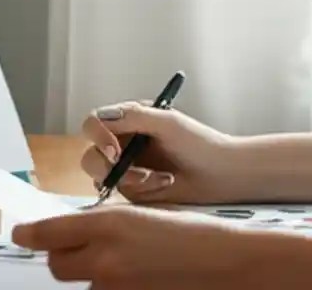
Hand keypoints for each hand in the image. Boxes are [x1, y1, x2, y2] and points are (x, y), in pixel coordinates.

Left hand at [11, 205, 271, 288]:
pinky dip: (112, 285)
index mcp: (109, 224)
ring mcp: (112, 286)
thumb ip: (105, 222)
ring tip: (129, 262)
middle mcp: (104, 258)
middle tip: (83, 247)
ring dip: (93, 273)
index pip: (50, 231)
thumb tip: (73, 228)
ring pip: (82, 282)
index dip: (30, 232)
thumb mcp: (144, 215)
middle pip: (57, 263)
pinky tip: (138, 276)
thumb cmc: (193, 234)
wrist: (224, 263)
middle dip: (63, 255)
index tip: (21, 233)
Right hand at [81, 100, 240, 203]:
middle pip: (91, 155)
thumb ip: (136, 116)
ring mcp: (124, 168)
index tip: (114, 150)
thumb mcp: (169, 123)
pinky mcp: (130, 190)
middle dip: (112, 168)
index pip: (94, 123)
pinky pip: (117, 194)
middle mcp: (121, 142)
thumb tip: (102, 116)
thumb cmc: (199, 143)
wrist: (220, 174)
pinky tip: (163, 185)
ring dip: (129, 180)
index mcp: (129, 120)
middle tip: (140, 175)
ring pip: (100, 178)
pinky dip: (138, 191)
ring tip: (162, 179)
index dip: (97, 136)